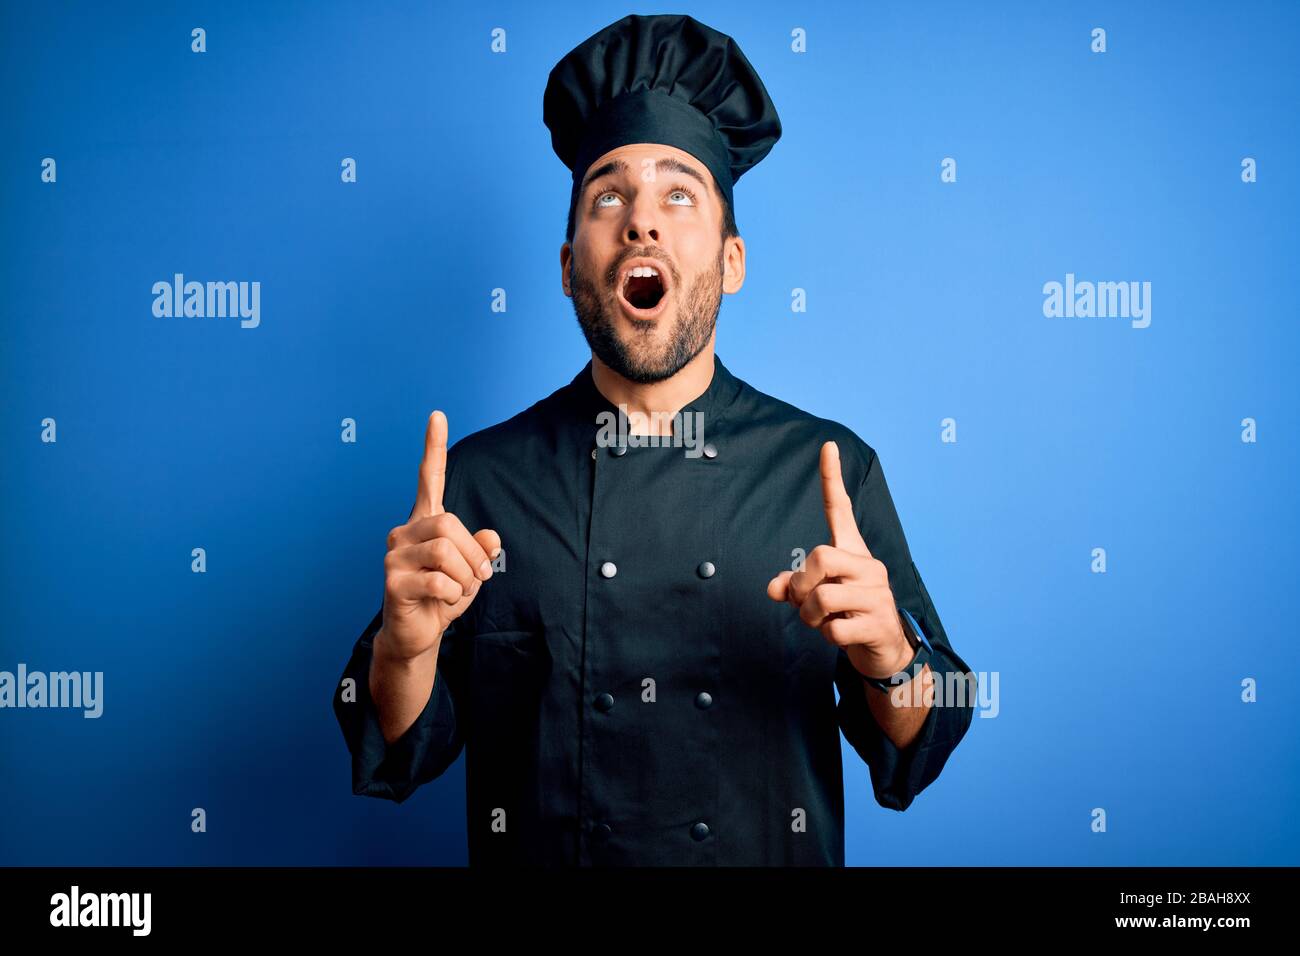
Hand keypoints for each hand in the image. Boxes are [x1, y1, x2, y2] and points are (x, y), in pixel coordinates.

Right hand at [378, 410, 500, 660]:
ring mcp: (394, 555)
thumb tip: (491, 538)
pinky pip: (438, 581)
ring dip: (464, 577)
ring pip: (444, 552)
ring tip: (459, 590)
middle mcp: (404, 531)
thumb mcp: (471, 572)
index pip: (427, 478)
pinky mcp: (392, 581)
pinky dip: (453, 594)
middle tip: (480, 576)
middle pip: (448, 524)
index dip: (433, 447)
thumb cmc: (443, 598)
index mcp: (425, 522)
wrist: (417, 634)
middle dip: (473, 554)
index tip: (437, 415)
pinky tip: (444, 601)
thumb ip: (481, 550)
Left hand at [766, 441, 912, 680]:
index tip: (827, 445)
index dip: (831, 479)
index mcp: (853, 553)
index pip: (840, 509)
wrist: (884, 652)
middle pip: (820, 556)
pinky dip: (826, 636)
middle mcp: (869, 566)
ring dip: (810, 616)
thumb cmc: (847, 615)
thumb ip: (793, 587)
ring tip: (823, 621)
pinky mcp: (879, 623)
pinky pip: (833, 628)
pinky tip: (841, 636)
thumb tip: (774, 587)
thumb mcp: (816, 598)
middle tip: (805, 603)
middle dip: (801, 584)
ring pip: (822, 597)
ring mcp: (878, 594)